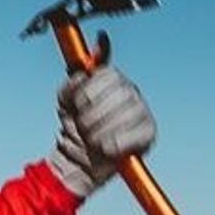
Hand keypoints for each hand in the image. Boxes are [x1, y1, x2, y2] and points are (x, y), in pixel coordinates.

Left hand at [48, 63, 155, 197]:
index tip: (78, 105)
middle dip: (93, 115)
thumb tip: (93, 55)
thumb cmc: (73, 126)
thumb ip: (76, 78)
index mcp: (112, 80)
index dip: (88, 92)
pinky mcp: (148, 133)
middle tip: (82, 125)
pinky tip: (105, 148)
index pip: (108, 75)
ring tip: (92, 138)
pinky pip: (134, 135)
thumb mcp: (66, 99)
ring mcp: (142, 112)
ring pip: (126, 115)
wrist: (76, 159)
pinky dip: (113, 144)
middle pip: (119, 94)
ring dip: (100, 131)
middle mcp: (131, 92)